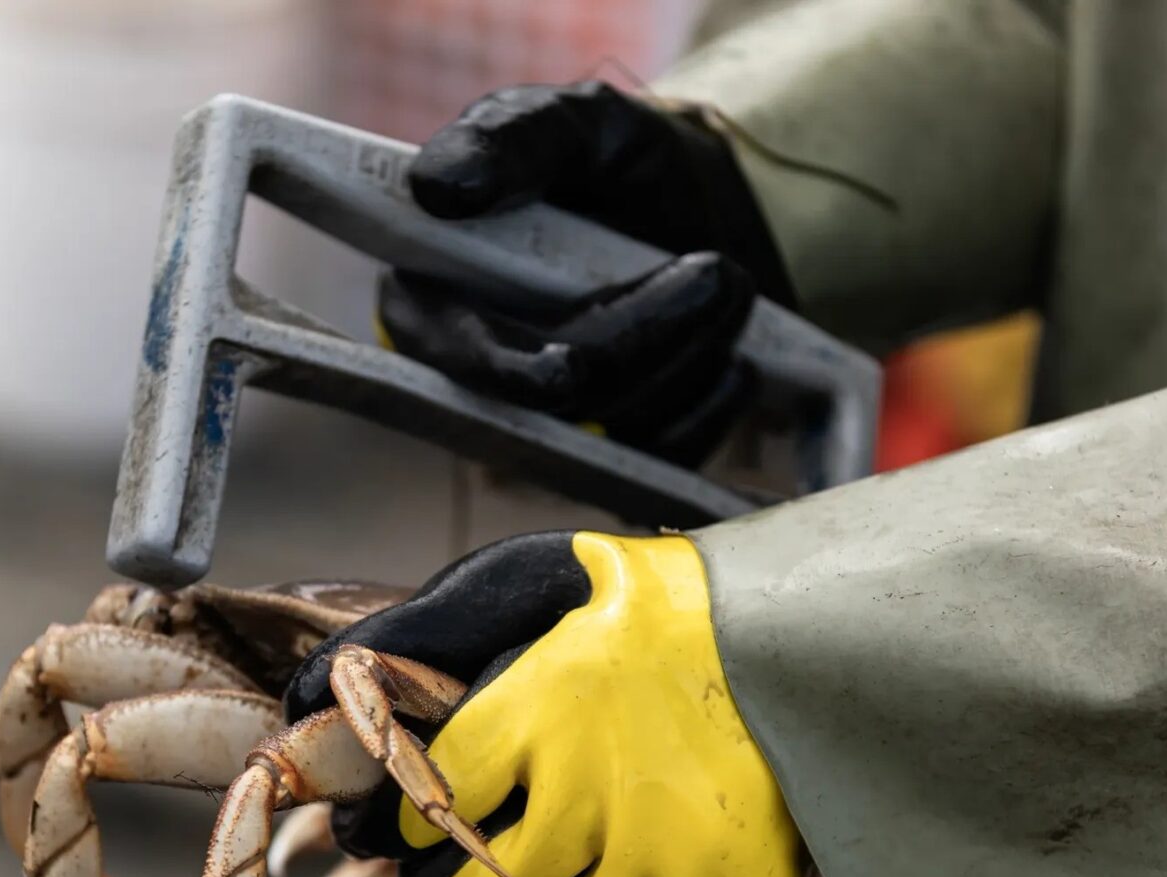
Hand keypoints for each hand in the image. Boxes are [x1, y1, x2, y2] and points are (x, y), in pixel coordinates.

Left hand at [284, 531, 806, 876]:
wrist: (809, 634)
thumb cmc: (659, 605)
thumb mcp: (540, 577)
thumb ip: (434, 624)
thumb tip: (318, 682)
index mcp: (537, 706)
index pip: (425, 808)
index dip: (406, 828)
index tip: (418, 826)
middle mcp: (591, 794)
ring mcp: (659, 861)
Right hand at [380, 81, 797, 465]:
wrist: (700, 204)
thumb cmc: (615, 163)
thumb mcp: (572, 125)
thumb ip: (508, 140)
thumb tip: (437, 188)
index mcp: (434, 299)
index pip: (446, 359)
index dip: (500, 372)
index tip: (569, 361)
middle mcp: (478, 378)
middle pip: (544, 405)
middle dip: (640, 344)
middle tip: (718, 273)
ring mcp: (548, 426)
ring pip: (613, 431)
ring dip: (691, 357)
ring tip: (729, 281)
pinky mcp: (614, 457)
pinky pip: (663, 460)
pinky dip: (712, 403)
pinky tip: (732, 354)